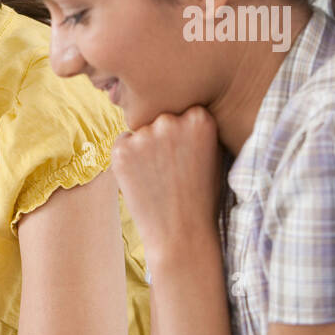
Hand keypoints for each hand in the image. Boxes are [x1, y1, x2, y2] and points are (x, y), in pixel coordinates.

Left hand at [111, 106, 223, 267]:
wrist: (181, 233)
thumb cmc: (201, 195)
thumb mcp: (213, 152)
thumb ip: (197, 126)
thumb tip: (179, 102)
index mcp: (199, 118)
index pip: (182, 110)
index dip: (182, 133)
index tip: (186, 154)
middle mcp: (171, 121)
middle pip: (159, 118)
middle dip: (162, 137)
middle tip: (170, 168)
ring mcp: (144, 135)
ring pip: (139, 130)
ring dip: (144, 147)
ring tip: (158, 177)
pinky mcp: (121, 149)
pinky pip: (122, 143)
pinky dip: (127, 158)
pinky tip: (143, 179)